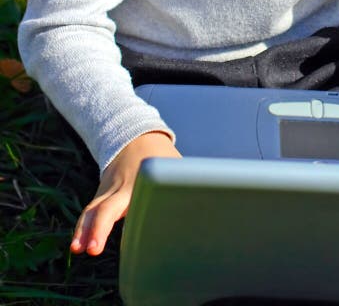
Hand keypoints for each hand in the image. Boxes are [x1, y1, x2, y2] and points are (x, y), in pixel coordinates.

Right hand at [71, 130, 180, 255]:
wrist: (133, 137)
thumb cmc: (161, 156)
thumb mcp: (175, 164)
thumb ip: (187, 181)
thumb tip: (212, 197)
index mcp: (144, 177)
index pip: (142, 192)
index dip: (140, 204)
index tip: (136, 218)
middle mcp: (122, 186)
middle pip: (108, 205)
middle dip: (101, 226)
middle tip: (94, 247)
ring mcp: (108, 190)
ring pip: (93, 210)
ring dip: (86, 231)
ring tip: (81, 249)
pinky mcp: (102, 196)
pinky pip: (90, 212)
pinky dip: (83, 227)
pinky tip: (78, 245)